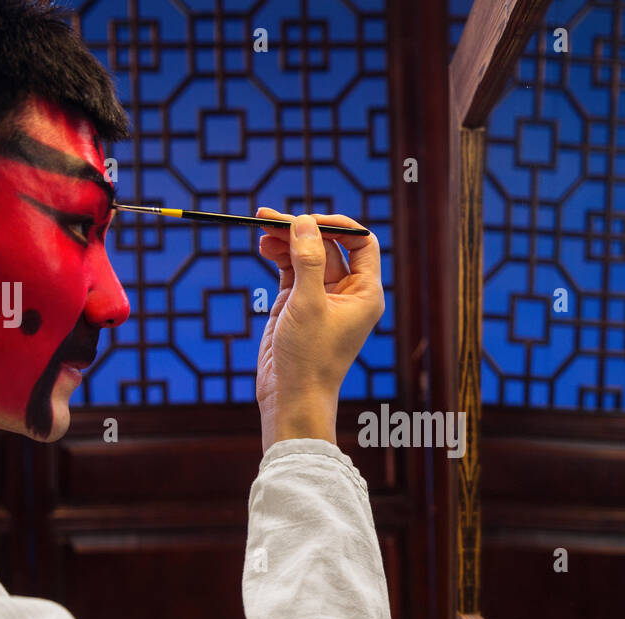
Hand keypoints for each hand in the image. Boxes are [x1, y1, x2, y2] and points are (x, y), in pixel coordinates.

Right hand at [254, 207, 384, 451]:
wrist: (290, 396)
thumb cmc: (309, 357)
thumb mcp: (308, 304)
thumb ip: (307, 260)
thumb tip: (303, 221)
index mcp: (364, 292)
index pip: (361, 242)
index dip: (336, 225)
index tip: (307, 219)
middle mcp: (347, 291)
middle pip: (329, 245)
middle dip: (302, 228)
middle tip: (270, 217)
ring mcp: (321, 296)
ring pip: (307, 255)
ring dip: (286, 240)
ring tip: (261, 229)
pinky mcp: (298, 303)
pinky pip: (292, 269)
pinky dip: (279, 255)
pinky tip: (264, 246)